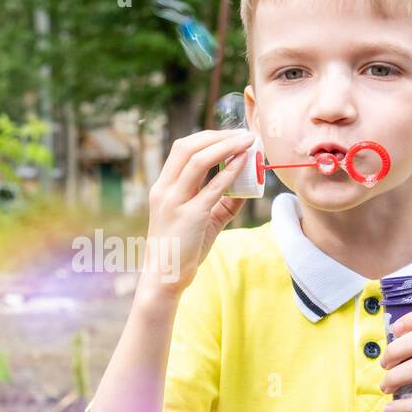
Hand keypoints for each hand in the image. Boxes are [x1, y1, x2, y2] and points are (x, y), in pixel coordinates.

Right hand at [139, 128, 255, 298]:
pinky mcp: (190, 216)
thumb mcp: (199, 219)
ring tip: (248, 142)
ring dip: (226, 146)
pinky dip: (230, 172)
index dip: (209, 136)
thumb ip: (220, 202)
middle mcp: (165, 190)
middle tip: (244, 134)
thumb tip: (246, 188)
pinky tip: (245, 163)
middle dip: (218, 135)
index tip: (232, 135)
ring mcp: (175, 201)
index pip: (182, 148)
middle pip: (188, 147)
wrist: (164, 277)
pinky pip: (213, 187)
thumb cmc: (182, 248)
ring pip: (199, 160)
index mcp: (163, 187)